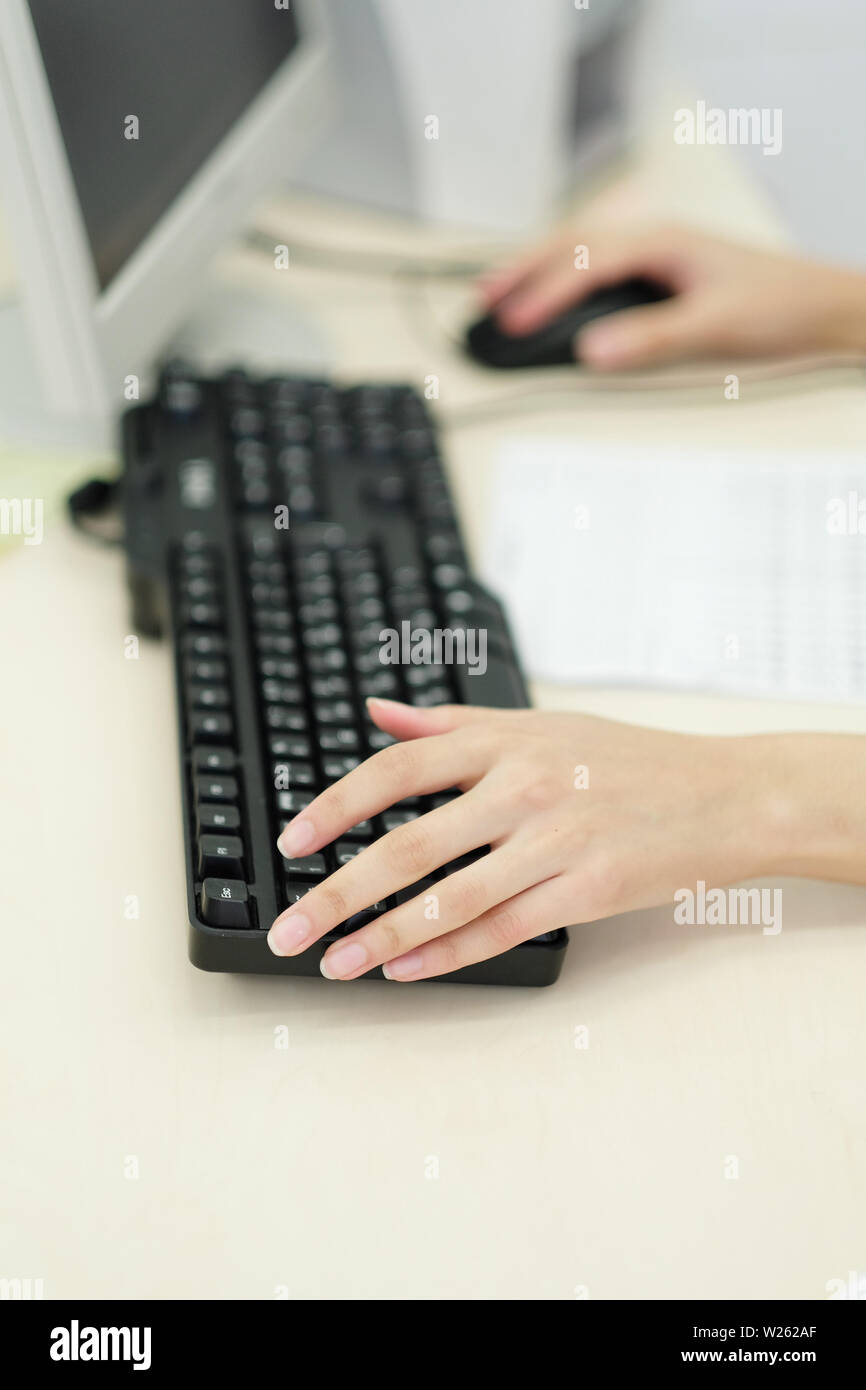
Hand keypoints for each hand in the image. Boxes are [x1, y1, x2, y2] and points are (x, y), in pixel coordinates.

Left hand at [267, 699, 783, 980]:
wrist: (723, 794)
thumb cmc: (626, 759)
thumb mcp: (539, 722)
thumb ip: (450, 722)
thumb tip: (374, 712)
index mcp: (502, 740)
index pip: (395, 771)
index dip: (334, 809)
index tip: (291, 844)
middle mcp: (521, 787)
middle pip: (406, 846)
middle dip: (336, 893)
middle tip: (289, 928)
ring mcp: (555, 841)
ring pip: (448, 900)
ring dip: (381, 938)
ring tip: (334, 965)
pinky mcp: (586, 890)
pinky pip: (501, 930)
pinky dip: (447, 955)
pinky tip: (405, 970)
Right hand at [479, 222, 865, 370]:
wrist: (822, 308)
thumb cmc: (779, 305)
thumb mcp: (713, 325)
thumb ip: (649, 338)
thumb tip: (593, 351)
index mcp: (662, 241)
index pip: (584, 263)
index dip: (542, 294)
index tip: (512, 322)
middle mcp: (654, 240)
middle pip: (570, 244)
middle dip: (522, 269)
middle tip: (484, 297)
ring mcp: (656, 254)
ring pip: (580, 251)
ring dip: (537, 270)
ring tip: (500, 292)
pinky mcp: (660, 274)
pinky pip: (596, 267)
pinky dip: (564, 278)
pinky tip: (551, 293)